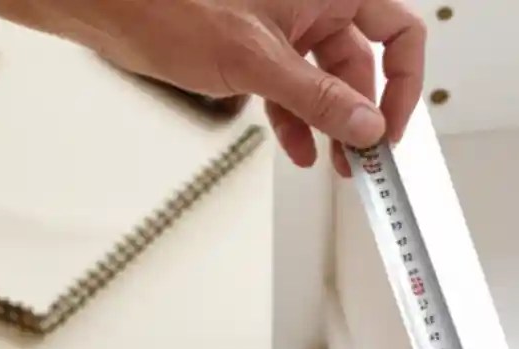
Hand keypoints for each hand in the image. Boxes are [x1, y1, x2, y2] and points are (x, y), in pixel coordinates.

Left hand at [53, 0, 425, 176]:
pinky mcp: (260, 48)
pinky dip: (299, 120)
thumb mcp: (257, 61)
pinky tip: (300, 149)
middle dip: (363, 115)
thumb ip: (319, 97)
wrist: (115, 10)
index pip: (398, 32)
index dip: (403, 82)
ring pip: (328, 81)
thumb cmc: (172, 5)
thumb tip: (366, 126)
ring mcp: (287, 27)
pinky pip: (296, 88)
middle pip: (363, 64)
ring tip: (336, 163)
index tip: (389, 126)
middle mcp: (313, 5)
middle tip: (364, 158)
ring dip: (332, 125)